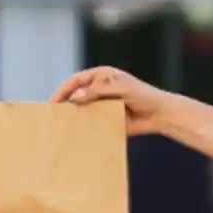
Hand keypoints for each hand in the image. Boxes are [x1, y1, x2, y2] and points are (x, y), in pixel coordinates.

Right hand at [50, 66, 173, 135]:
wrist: (159, 113)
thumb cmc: (142, 95)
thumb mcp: (120, 87)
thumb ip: (98, 90)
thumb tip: (76, 97)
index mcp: (101, 77)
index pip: (76, 80)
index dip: (64, 90)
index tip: (54, 101)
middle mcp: (99, 90)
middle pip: (77, 95)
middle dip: (65, 104)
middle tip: (53, 116)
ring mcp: (103, 105)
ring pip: (83, 110)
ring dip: (74, 117)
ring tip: (62, 127)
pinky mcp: (107, 120)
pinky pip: (93, 124)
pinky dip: (86, 128)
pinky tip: (79, 135)